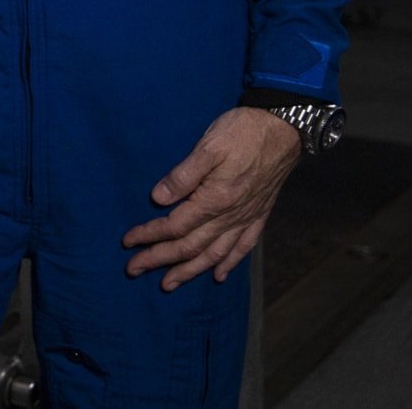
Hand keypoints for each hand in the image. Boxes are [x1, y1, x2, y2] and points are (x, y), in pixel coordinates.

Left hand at [122, 107, 300, 290]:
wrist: (283, 128)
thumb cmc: (242, 132)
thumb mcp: (208, 147)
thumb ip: (182, 175)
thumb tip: (158, 199)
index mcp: (215, 199)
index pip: (174, 226)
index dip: (149, 235)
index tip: (128, 242)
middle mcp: (231, 215)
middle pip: (190, 246)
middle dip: (160, 260)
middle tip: (134, 270)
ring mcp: (246, 217)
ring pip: (214, 254)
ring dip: (190, 271)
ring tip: (170, 284)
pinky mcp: (259, 214)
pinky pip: (243, 247)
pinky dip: (229, 264)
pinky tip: (217, 274)